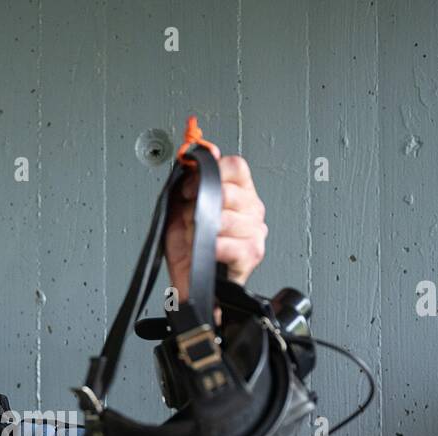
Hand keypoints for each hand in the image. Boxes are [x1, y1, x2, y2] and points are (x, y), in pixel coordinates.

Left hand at [164, 142, 267, 322]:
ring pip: (223, 218)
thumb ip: (194, 177)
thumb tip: (206, 150)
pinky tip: (206, 251)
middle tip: (189, 219)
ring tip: (196, 238)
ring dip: (199, 230)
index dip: (208, 173)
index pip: (235, 166)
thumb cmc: (189, 248)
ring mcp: (254, 232)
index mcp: (240, 193)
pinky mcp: (251, 255)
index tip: (190, 187)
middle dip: (197, 206)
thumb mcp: (183, 206)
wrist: (188, 283)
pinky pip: (227, 243)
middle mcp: (251, 210)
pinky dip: (210, 247)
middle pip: (226, 191)